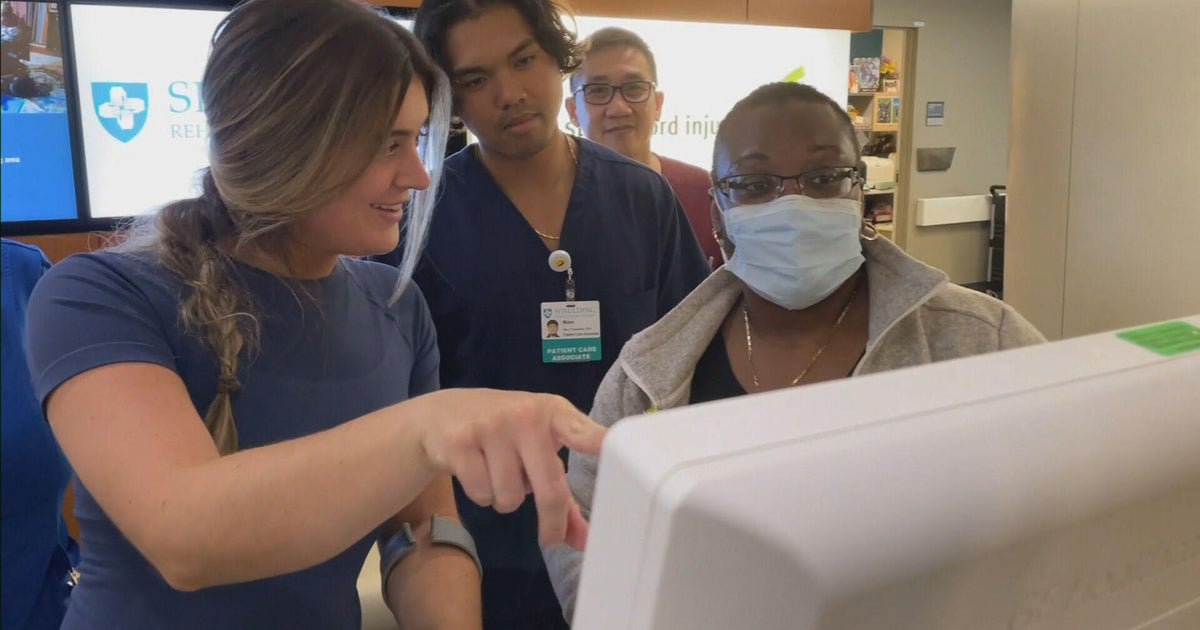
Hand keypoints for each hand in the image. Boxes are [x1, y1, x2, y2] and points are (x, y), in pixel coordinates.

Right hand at [414, 389, 605, 548]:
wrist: (442, 414)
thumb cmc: (505, 434)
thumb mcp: (538, 450)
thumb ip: (563, 494)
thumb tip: (583, 541)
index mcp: (554, 412)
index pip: (582, 431)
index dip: (601, 442)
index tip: (615, 450)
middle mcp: (525, 415)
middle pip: (549, 489)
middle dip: (551, 522)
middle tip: (551, 538)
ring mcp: (491, 426)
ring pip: (510, 498)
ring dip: (507, 499)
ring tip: (500, 476)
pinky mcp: (460, 442)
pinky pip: (482, 495)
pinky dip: (483, 495)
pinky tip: (478, 472)